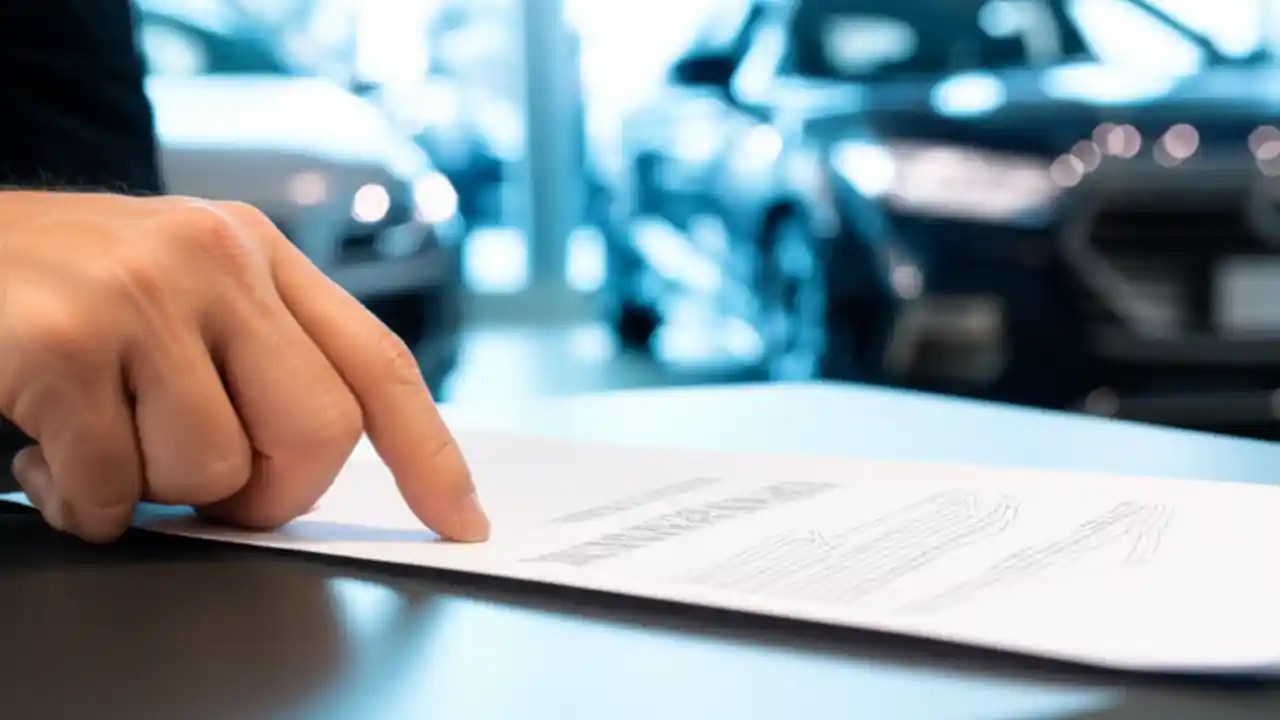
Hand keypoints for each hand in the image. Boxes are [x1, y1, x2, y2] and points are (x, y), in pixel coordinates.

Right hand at [0, 191, 487, 542]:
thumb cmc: (63, 292)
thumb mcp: (180, 295)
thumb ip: (257, 360)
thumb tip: (318, 466)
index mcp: (258, 253)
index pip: (377, 362)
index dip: (430, 453)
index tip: (460, 521)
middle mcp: (215, 258)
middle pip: (322, 432)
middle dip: (271, 493)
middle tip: (207, 493)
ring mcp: (141, 294)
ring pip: (215, 470)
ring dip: (154, 491)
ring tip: (99, 441)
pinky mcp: (64, 343)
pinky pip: (115, 490)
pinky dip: (84, 503)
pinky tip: (45, 451)